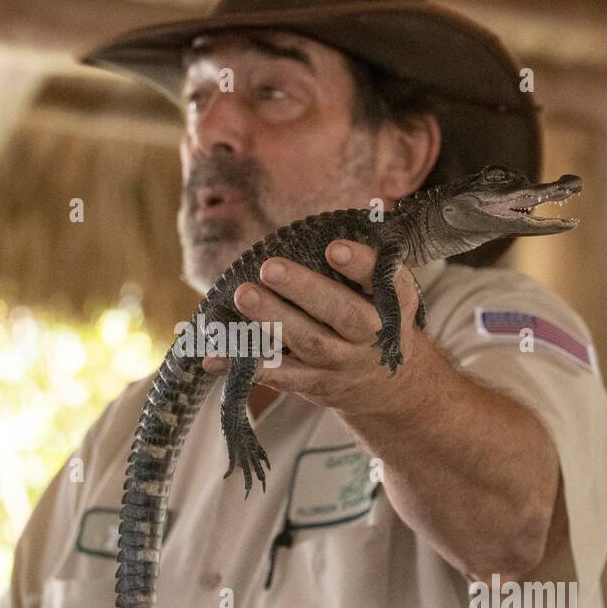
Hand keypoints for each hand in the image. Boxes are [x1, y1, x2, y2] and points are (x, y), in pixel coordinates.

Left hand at [201, 239, 425, 416]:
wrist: (387, 387)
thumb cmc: (376, 320)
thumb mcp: (388, 293)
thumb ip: (364, 263)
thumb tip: (328, 220)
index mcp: (392, 305)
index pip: (383, 282)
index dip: (360, 265)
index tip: (334, 248)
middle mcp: (370, 337)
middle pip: (341, 314)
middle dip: (305, 290)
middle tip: (270, 267)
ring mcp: (340, 364)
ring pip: (308, 343)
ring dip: (273, 320)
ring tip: (244, 295)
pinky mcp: (312, 383)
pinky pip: (277, 375)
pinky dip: (244, 365)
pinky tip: (214, 354)